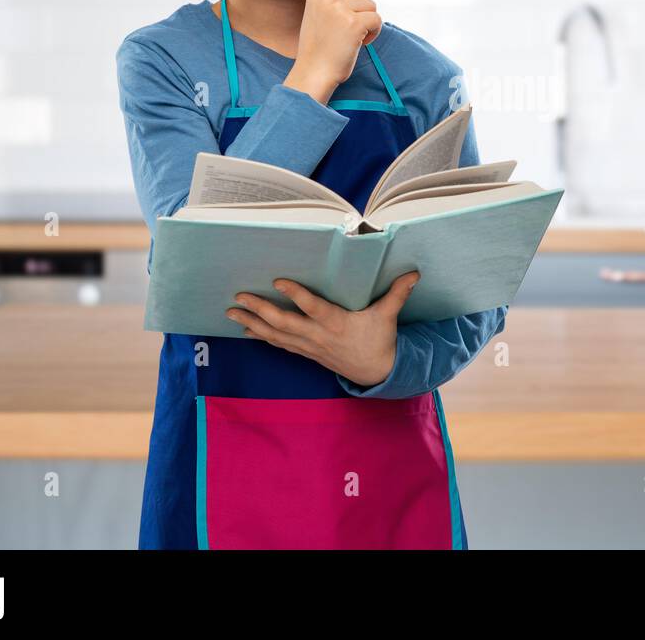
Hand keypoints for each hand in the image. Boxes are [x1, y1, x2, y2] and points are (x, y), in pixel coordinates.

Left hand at [226, 270, 419, 387]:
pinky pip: (279, 344)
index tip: (278, 280)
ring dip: (252, 322)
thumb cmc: (380, 339)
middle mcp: (318, 335)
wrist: (376, 372)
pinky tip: (245, 328)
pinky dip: (261, 336)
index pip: (313, 307)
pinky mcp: (306, 352)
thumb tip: (414, 273)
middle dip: (260, 309)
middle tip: (239, 297)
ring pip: (275, 335)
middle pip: (284, 322)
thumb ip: (397, 293)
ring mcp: (309, 346)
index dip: (296, 294)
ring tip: (231, 312)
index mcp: (337, 323)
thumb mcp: (387, 316)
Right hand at [288, 0, 382, 95]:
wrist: (314, 72)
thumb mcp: (319, 11)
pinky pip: (377, 19)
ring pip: (371, 5)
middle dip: (362, 10)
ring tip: (351, 36)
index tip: (353, 4)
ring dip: (368, 22)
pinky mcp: (354, 23)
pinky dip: (374, 33)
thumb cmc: (320, 45)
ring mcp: (340, 9)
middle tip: (348, 28)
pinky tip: (360, 43)